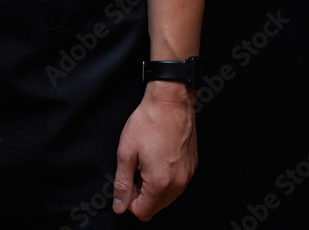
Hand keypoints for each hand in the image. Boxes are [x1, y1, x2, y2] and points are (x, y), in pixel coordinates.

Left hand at [112, 82, 197, 220]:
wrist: (170, 101)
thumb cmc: (148, 122)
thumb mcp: (126, 151)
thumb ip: (122, 183)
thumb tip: (119, 206)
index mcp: (160, 183)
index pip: (143, 212)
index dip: (129, 199)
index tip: (127, 180)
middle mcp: (178, 184)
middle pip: (156, 206)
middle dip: (142, 193)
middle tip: (135, 168)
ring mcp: (188, 175)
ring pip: (167, 197)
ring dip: (154, 186)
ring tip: (146, 161)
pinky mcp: (192, 166)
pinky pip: (177, 183)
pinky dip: (166, 177)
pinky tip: (158, 157)